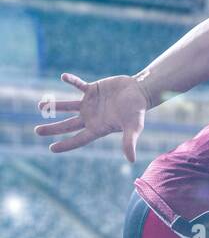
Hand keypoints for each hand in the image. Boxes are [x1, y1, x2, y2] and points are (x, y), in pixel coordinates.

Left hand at [34, 73, 149, 161]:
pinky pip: (78, 85)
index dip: (65, 144)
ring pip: (67, 106)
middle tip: (37, 131)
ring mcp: (90, 103)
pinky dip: (71, 81)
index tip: (51, 148)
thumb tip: (131, 160)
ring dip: (54, 105)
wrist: (142, 92)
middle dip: (52, 128)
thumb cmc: (138, 111)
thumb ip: (129, 142)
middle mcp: (91, 117)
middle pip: (68, 125)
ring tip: (40, 106)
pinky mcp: (93, 89)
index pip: (79, 139)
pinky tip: (63, 77)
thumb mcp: (134, 127)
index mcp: (98, 127)